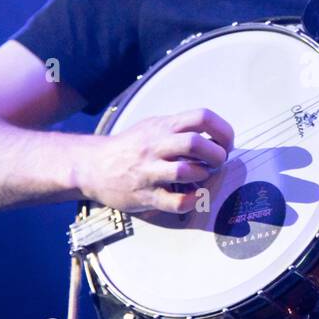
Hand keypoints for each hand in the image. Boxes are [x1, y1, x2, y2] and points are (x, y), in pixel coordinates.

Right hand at [77, 107, 234, 213]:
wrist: (92, 166)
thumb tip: (216, 136)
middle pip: (196, 143)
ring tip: (201, 176)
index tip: (226, 143)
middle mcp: (156, 146)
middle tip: (217, 162)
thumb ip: (181, 129)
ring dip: (202, 175)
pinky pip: (177, 201)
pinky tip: (192, 196)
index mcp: (163, 127)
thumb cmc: (129, 148)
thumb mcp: (153, 127)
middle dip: (217, 155)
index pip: (202, 117)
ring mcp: (150, 172)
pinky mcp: (146, 196)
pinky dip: (192, 201)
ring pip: (186, 171)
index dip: (223, 130)